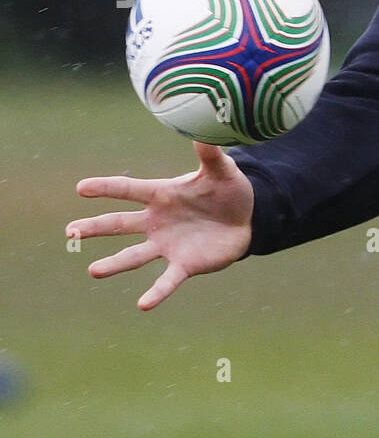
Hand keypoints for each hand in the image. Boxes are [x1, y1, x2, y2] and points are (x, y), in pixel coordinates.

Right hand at [67, 142, 254, 309]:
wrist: (248, 220)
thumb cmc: (229, 191)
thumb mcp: (222, 171)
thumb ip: (210, 155)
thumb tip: (202, 132)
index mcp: (162, 195)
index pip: (128, 189)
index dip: (106, 188)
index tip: (81, 188)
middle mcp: (157, 221)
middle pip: (120, 224)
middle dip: (95, 227)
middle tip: (70, 231)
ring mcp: (167, 244)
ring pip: (134, 256)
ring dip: (114, 264)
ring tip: (94, 270)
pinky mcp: (184, 265)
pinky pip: (167, 281)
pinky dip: (156, 293)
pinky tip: (142, 305)